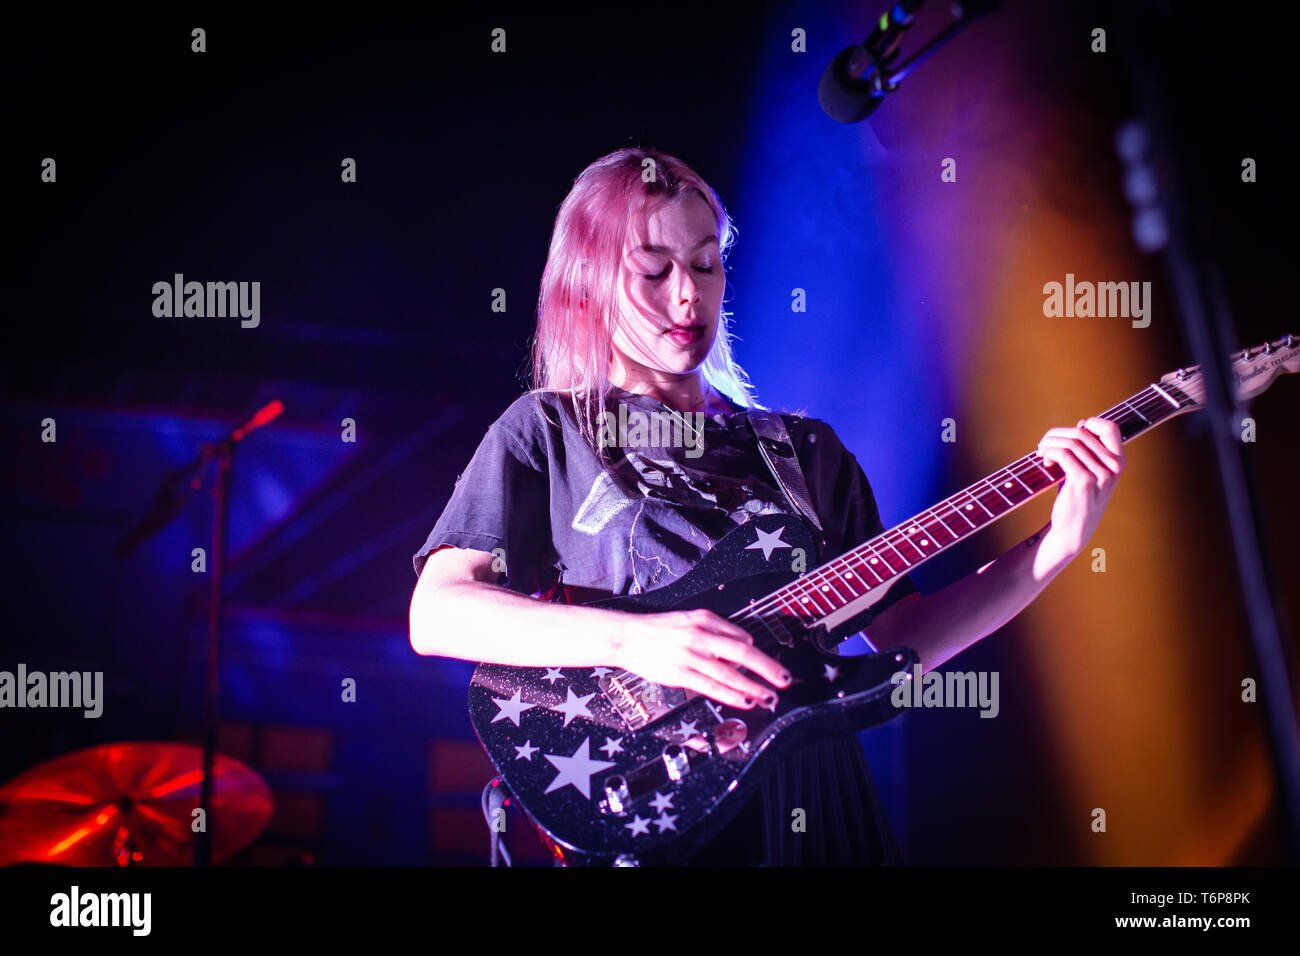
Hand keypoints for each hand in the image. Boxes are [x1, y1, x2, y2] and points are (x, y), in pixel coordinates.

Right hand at [610, 608, 790, 709]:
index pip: (740, 636)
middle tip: (785, 680)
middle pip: (744, 653)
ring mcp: (691, 655)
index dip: (758, 654)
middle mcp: (700, 635)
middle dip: (768, 668)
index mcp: (704, 619)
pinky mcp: (680, 673)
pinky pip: (712, 686)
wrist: (625, 636)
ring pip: (731, 673)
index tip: (770, 667)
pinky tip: (745, 701)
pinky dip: (732, 694)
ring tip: (769, 697)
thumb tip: (743, 643)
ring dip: (754, 687)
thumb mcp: (688, 619)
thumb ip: (714, 629)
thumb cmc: (656, 630)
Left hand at [1036, 417, 1125, 565]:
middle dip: (1057, 434)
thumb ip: (1091, 452)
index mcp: (1119, 462)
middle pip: (1082, 432)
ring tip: (1041, 453)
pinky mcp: (1083, 482)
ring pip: (1070, 442)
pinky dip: (1049, 451)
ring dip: (1049, 443)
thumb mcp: (1091, 473)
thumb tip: (1080, 426)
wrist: (1072, 531)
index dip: (1089, 423)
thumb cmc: (1077, 499)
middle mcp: (1114, 467)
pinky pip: (1062, 453)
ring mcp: (1100, 475)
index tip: (1071, 434)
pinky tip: (1044, 460)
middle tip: (1044, 445)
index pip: (1111, 428)